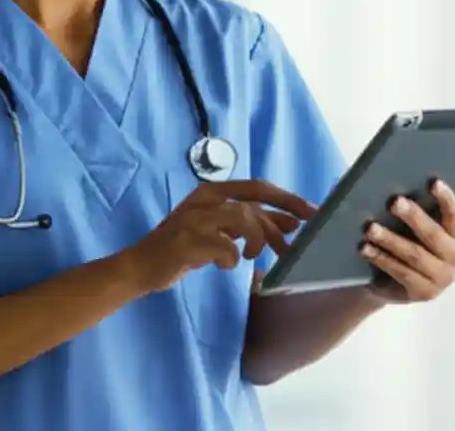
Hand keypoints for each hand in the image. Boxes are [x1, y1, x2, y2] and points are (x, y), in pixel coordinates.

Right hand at [127, 180, 318, 292]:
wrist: (141, 265)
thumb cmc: (185, 247)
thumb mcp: (221, 231)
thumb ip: (252, 224)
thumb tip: (291, 223)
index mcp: (213, 191)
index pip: (259, 187)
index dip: (288, 199)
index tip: (312, 213)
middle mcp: (205, 199)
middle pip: (255, 199)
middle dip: (283, 215)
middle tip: (301, 237)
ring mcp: (195, 218)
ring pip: (243, 218)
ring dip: (256, 240)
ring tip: (251, 256)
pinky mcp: (189, 241)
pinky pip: (226, 247)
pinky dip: (232, 258)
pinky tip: (225, 265)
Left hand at [359, 178, 454, 304]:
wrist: (386, 281)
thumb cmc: (400, 241)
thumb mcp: (406, 225)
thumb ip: (409, 209)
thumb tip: (391, 186)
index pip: (454, 215)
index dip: (446, 199)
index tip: (433, 182)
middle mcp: (454, 256)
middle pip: (434, 235)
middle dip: (415, 217)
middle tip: (394, 202)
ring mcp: (442, 278)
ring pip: (415, 255)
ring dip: (391, 240)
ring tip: (370, 228)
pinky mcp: (425, 293)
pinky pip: (402, 273)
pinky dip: (382, 259)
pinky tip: (365, 248)